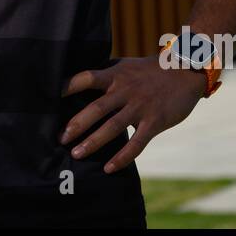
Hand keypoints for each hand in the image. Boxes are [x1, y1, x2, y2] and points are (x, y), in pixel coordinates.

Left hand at [59, 54, 205, 172]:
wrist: (186, 70)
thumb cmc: (149, 70)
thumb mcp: (125, 66)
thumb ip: (104, 75)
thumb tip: (76, 84)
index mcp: (114, 75)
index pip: (86, 78)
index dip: (67, 86)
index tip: (49, 97)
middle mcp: (125, 90)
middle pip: (96, 107)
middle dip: (76, 124)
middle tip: (60, 138)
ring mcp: (140, 106)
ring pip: (113, 127)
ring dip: (93, 142)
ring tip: (76, 154)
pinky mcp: (155, 121)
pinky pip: (137, 143)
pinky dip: (122, 157)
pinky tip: (109, 168)